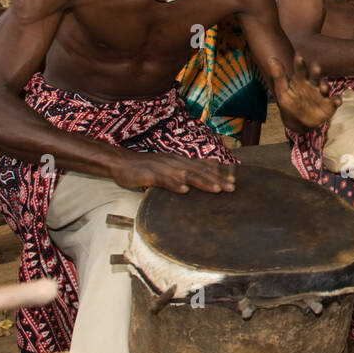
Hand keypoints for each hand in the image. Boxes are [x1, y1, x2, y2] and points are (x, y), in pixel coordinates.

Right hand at [111, 151, 235, 194]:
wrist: (121, 162)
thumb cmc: (145, 167)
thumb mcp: (167, 168)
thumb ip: (182, 173)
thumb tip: (196, 181)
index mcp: (180, 162)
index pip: (203, 168)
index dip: (218, 175)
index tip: (232, 182)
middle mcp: (175, 163)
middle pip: (200, 172)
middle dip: (217, 180)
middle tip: (232, 188)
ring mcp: (163, 168)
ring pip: (186, 175)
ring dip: (202, 182)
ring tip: (216, 189)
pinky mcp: (150, 175)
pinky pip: (164, 180)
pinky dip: (175, 185)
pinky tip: (184, 190)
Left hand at [270, 55, 339, 131]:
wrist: (298, 124)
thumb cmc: (289, 105)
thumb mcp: (282, 91)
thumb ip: (279, 76)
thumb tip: (271, 58)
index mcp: (301, 81)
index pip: (300, 70)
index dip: (300, 64)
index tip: (299, 56)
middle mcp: (313, 85)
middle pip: (315, 76)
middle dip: (316, 72)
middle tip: (315, 67)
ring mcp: (321, 95)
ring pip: (325, 87)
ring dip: (325, 85)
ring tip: (322, 87)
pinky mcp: (329, 105)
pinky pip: (335, 101)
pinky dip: (337, 100)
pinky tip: (337, 101)